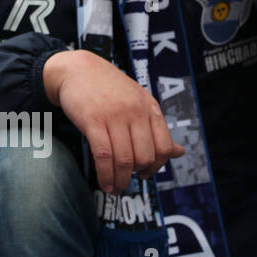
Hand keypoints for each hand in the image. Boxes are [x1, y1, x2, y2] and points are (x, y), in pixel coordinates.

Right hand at [43, 49, 184, 194]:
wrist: (76, 68)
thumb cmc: (107, 87)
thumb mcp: (138, 101)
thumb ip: (156, 127)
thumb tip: (179, 152)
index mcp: (149, 107)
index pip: (164, 147)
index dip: (157, 166)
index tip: (145, 174)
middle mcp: (135, 111)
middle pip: (144, 156)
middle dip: (136, 174)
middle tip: (126, 180)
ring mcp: (114, 116)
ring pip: (124, 159)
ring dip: (120, 180)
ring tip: (114, 188)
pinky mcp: (92, 121)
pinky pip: (103, 155)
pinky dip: (105, 174)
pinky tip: (104, 182)